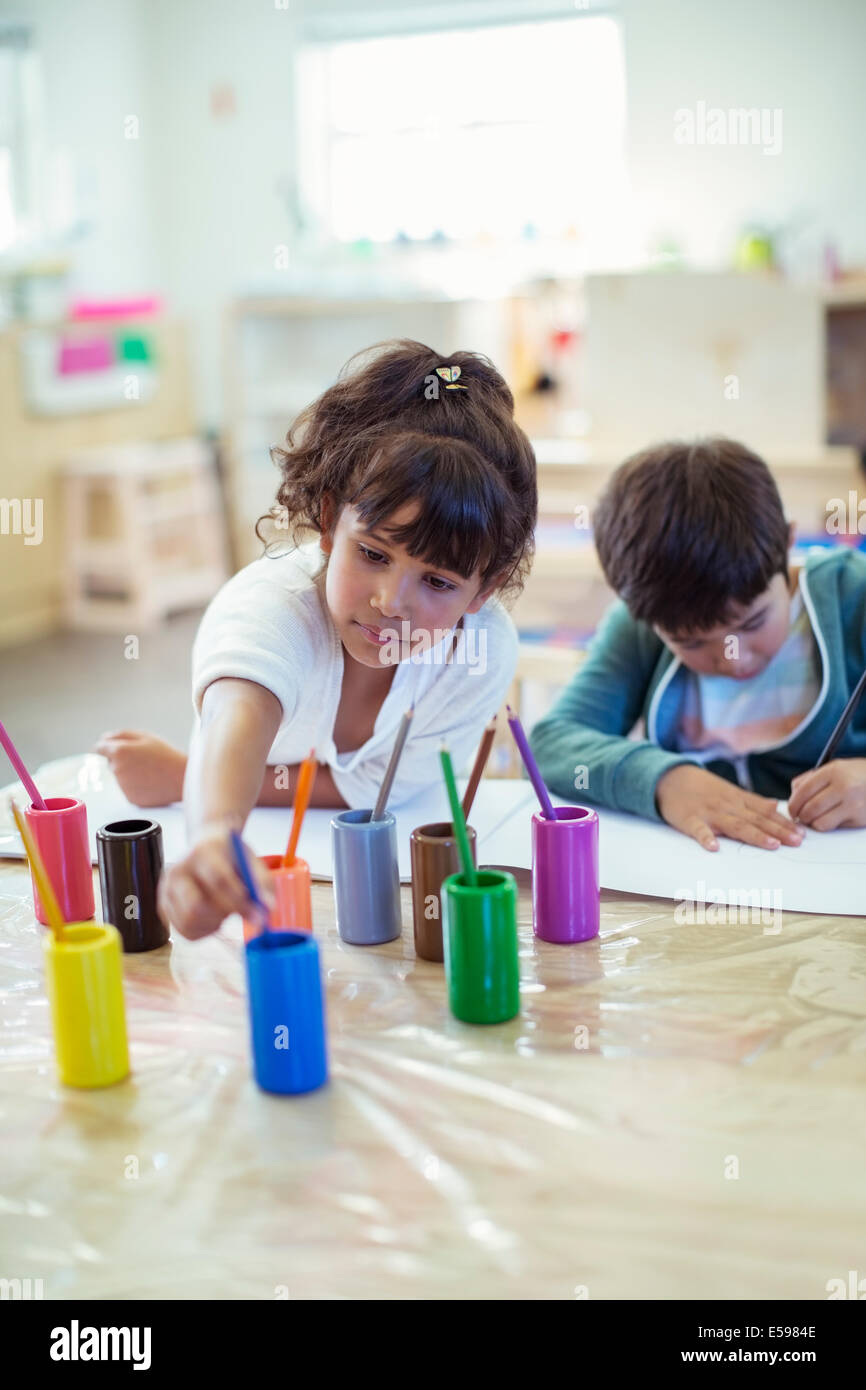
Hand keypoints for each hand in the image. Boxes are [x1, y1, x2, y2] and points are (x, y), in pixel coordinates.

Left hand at [95, 730, 186, 805]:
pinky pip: (128, 789)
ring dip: (129, 773)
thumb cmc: (166, 755)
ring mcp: (122, 786)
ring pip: (120, 776)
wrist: (182, 779)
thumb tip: (103, 739)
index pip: (100, 748)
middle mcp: (117, 769)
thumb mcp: (146, 737)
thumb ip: (121, 735)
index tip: (109, 748)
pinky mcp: (130, 798)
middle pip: (111, 762)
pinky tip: (150, 782)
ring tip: (150, 771)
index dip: (105, 747)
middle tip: (144, 759)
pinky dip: (136, 786)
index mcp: (119, 752)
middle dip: (122, 759)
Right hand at [157, 822, 275, 939]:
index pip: (219, 880)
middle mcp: (178, 868)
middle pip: (196, 906)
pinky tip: (212, 917)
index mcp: (203, 851)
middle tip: (238, 912)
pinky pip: (183, 930)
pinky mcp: (163, 904)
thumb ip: (263, 884)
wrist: (206, 846)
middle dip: (223, 915)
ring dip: (213, 924)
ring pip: (188, 921)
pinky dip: (203, 931)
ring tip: (223, 911)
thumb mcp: (252, 862)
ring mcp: (166, 887)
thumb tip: (268, 909)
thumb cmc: (232, 857)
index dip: (240, 902)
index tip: (259, 918)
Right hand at [656, 764, 804, 851]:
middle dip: (778, 831)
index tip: (803, 833)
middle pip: (756, 820)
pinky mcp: (690, 819)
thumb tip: (775, 806)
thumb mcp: (730, 791)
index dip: (784, 823)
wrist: (671, 778)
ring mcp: (709, 813)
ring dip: (754, 835)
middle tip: (797, 841)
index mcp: (738, 800)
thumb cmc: (702, 788)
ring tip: (772, 844)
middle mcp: (728, 806)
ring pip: (735, 825)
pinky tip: (714, 848)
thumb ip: (752, 801)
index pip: (766, 812)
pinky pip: (699, 830)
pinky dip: (706, 838)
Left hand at [788, 758, 865, 829]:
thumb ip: (811, 778)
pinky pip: (834, 827)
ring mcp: (853, 804)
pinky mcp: (859, 818)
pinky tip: (831, 818)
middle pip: (810, 808)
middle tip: (799, 817)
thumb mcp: (835, 768)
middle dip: (800, 816)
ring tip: (814, 818)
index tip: (791, 809)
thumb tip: (793, 794)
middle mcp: (844, 787)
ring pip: (820, 822)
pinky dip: (827, 825)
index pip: (804, 790)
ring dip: (813, 823)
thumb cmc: (856, 775)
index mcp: (834, 771)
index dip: (793, 803)